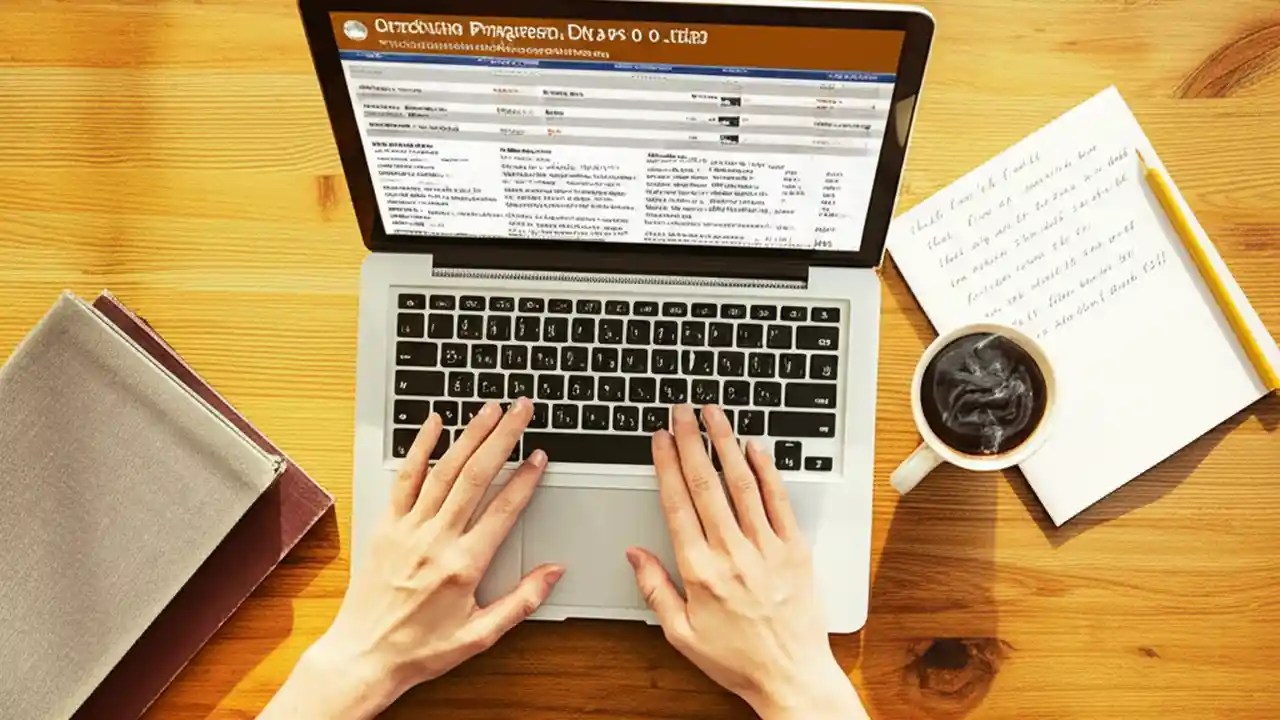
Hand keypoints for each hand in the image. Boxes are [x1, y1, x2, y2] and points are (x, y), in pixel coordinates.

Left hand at [261, 398, 560, 719]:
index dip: (525, 478)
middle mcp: (435, 540)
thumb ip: (522, 601)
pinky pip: (404, 479)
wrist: (364, 656)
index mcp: (463, 566)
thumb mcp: (482, 635)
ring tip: (489, 409)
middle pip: (476, 476)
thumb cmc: (421, 649)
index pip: (503, 509)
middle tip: (521, 410)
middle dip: (503, 437)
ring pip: (443, 470)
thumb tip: (553, 571)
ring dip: (469, 434)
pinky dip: (420, 447)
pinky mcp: (386, 526)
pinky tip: (433, 423)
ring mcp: (407, 529)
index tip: (540, 456)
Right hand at [627, 404, 866, 719]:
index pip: (678, 504)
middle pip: (707, 484)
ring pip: (743, 484)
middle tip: (681, 411)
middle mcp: (733, 554)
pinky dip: (768, 471)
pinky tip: (756, 447)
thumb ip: (655, 589)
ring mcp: (767, 548)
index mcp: (701, 571)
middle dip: (691, 441)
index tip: (659, 439)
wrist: (791, 676)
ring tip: (715, 414)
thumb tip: (635, 553)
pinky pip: (779, 501)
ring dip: (726, 444)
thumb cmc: (737, 659)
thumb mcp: (681, 634)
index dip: (666, 465)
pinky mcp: (796, 550)